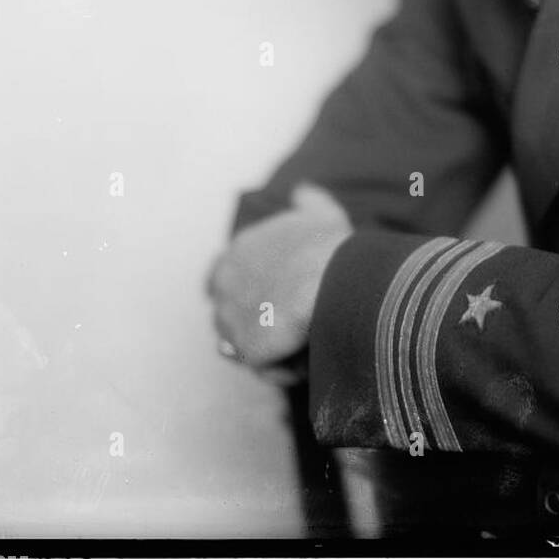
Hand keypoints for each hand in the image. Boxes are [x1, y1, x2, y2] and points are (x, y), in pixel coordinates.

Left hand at [208, 184, 351, 375]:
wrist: (338, 278)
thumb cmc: (330, 246)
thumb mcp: (320, 212)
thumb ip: (307, 201)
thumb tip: (302, 191)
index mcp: (235, 251)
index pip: (220, 279)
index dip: (247, 292)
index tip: (274, 299)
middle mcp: (222, 283)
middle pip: (227, 316)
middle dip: (254, 324)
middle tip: (289, 327)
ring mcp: (229, 318)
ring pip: (245, 345)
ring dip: (270, 348)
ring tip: (303, 343)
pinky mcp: (245, 349)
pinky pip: (264, 367)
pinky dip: (285, 368)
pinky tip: (307, 357)